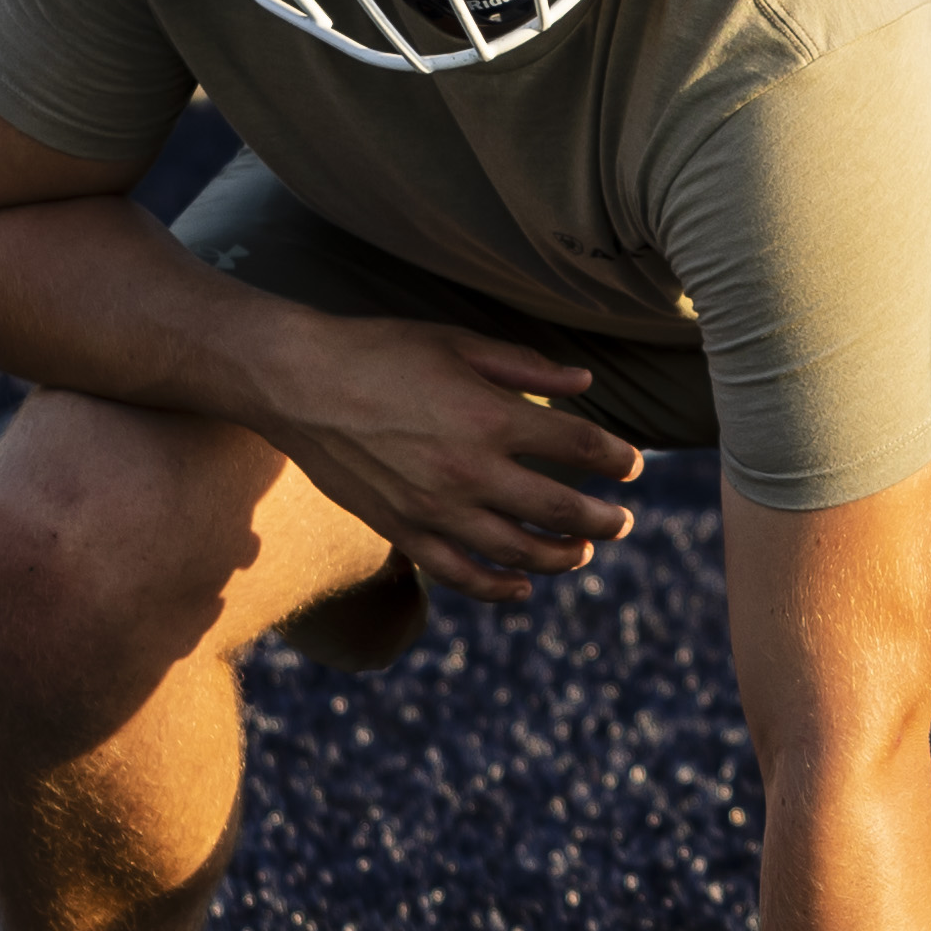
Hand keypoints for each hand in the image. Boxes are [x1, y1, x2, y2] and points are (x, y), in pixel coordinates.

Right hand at [254, 315, 642, 602]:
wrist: (297, 382)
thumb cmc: (380, 351)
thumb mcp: (458, 343)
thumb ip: (526, 367)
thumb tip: (585, 384)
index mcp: (491, 417)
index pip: (579, 448)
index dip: (617, 459)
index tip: (633, 465)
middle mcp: (470, 471)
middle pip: (562, 509)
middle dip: (603, 520)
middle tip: (622, 521)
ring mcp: (436, 508)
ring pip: (519, 551)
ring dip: (561, 558)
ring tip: (582, 553)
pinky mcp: (402, 531)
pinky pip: (460, 574)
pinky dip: (496, 587)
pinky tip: (520, 587)